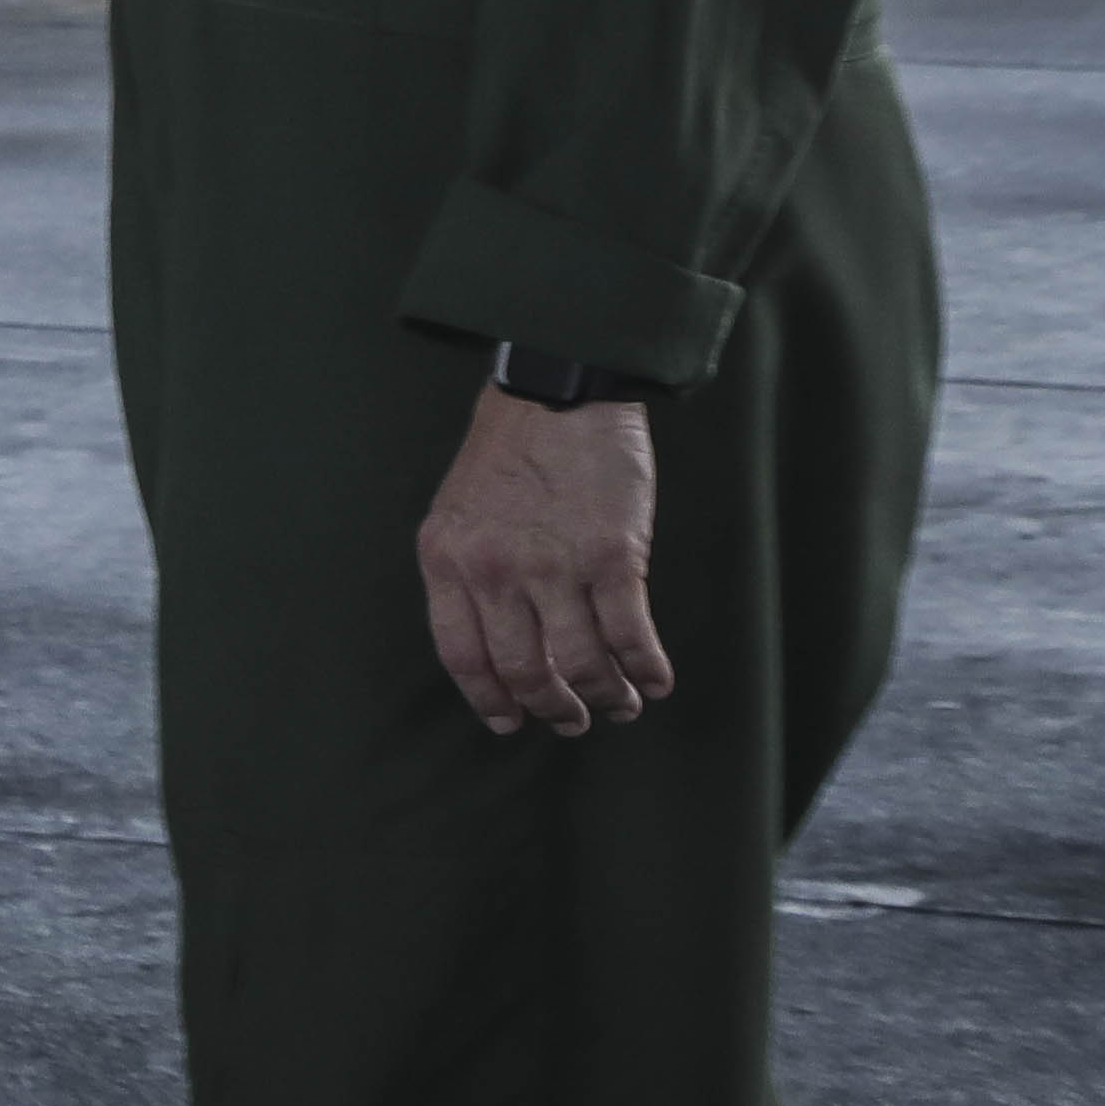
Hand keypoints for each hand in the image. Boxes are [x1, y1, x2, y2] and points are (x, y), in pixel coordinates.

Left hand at [414, 385, 679, 735]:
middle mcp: (495, 570)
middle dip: (553, 707)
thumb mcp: (460, 512)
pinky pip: (630, 635)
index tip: (510, 721)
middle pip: (524, 671)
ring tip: (621, 704)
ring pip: (581, 663)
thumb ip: (470, 575)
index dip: (490, 699)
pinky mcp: (613, 555)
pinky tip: (656, 681)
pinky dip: (646, 669)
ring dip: (606, 696)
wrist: (557, 383)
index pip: (464, 657)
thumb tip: (500, 649)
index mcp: (448, 560)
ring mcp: (555, 565)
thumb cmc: (509, 449)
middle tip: (572, 720)